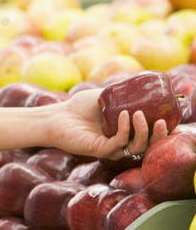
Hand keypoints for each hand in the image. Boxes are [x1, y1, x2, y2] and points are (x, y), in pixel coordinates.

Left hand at [45, 88, 169, 160]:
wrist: (57, 115)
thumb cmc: (79, 107)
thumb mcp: (105, 96)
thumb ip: (121, 91)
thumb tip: (142, 79)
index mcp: (126, 132)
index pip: (150, 136)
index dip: (164, 133)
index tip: (173, 123)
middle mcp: (121, 143)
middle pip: (148, 146)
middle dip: (159, 136)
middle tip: (162, 122)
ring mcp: (111, 148)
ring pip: (136, 147)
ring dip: (142, 132)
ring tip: (140, 115)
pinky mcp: (100, 150)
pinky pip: (118, 143)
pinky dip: (124, 129)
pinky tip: (124, 115)